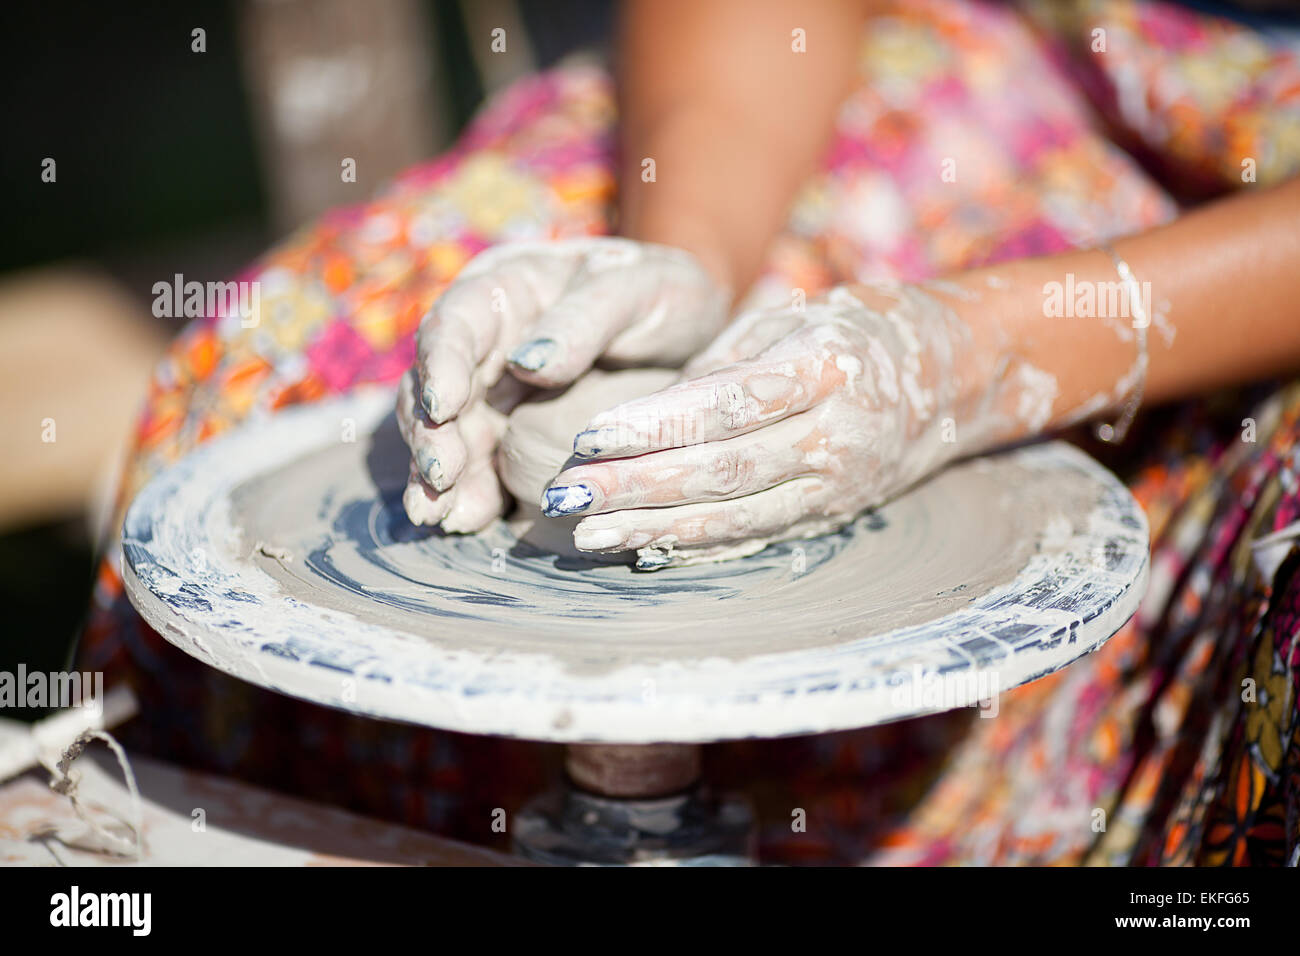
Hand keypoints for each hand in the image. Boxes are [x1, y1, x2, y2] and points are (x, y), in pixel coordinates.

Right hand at [398, 237, 729, 531]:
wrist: (693, 340)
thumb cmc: (663, 296)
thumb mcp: (639, 291)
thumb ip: (586, 318)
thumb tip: (528, 363)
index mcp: (507, 291)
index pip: (456, 324)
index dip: (440, 365)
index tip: (442, 406)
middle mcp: (487, 345)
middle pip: (435, 386)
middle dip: (430, 434)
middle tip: (441, 477)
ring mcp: (494, 395)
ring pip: (447, 434)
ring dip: (437, 475)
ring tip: (438, 513)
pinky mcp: (510, 439)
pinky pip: (480, 468)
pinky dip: (470, 494)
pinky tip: (467, 520)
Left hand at [539, 283, 978, 567]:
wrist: (956, 375)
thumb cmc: (858, 330)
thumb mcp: (796, 318)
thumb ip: (727, 362)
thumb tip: (651, 415)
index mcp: (824, 370)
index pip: (724, 406)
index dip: (654, 428)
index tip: (588, 439)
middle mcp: (834, 436)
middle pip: (721, 470)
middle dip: (636, 487)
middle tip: (565, 495)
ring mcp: (835, 486)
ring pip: (734, 516)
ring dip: (656, 529)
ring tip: (588, 535)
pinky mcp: (830, 517)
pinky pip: (756, 537)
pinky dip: (698, 548)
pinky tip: (645, 551)